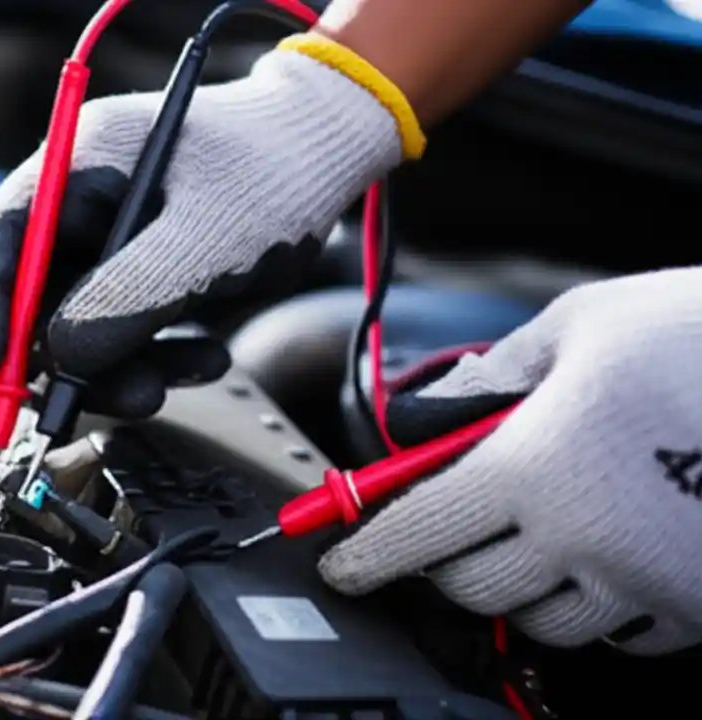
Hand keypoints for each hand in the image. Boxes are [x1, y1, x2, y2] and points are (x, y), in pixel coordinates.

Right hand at [0, 44, 404, 417]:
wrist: (332, 159)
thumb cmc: (273, 170)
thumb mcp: (203, 239)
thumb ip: (127, 298)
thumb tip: (62, 356)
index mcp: (82, 164)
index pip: (6, 237)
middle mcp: (87, 205)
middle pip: (40, 297)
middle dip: (72, 356)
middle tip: (118, 394)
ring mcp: (117, 243)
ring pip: (86, 328)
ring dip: (124, 368)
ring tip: (178, 378)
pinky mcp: (148, 276)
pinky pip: (131, 334)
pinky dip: (161, 358)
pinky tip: (208, 357)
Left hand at [319, 267, 701, 654]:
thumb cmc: (698, 333)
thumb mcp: (579, 324)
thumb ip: (495, 372)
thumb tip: (439, 406)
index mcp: (533, 464)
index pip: (418, 530)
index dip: (366, 554)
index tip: (342, 565)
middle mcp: (580, 535)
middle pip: (469, 587)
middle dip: (442, 564)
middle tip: (452, 532)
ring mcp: (642, 578)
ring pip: (542, 620)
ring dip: (520, 588)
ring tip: (541, 537)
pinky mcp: (696, 602)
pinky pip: (622, 635)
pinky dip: (598, 610)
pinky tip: (609, 561)